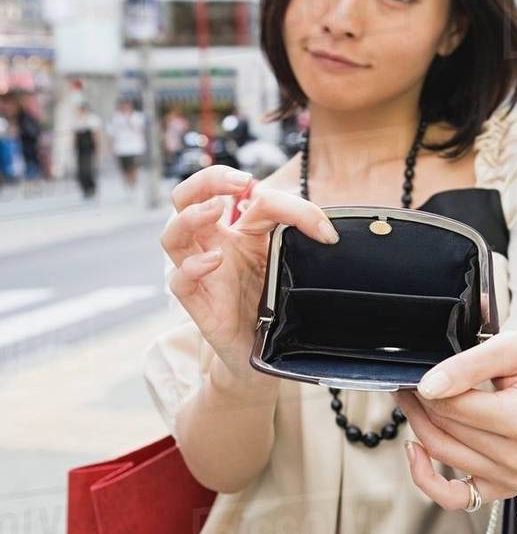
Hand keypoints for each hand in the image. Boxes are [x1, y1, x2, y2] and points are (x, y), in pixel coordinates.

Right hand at [162, 165, 339, 380]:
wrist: (269, 353)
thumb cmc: (275, 303)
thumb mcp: (291, 262)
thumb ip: (303, 242)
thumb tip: (327, 232)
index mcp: (235, 232)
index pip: (242, 197)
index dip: (274, 195)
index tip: (314, 221)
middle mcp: (212, 247)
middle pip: (184, 199)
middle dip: (205, 180)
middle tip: (237, 183)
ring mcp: (201, 274)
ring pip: (172, 236)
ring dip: (191, 216)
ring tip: (216, 210)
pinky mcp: (198, 304)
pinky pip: (178, 281)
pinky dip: (193, 266)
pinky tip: (215, 262)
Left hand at [394, 330, 516, 511]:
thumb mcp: (516, 348)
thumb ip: (470, 365)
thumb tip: (429, 387)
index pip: (452, 406)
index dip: (426, 386)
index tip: (415, 371)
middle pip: (444, 428)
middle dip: (421, 402)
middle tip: (410, 380)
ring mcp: (511, 478)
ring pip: (442, 453)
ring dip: (419, 426)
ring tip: (413, 400)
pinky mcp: (503, 488)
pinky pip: (454, 497)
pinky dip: (427, 478)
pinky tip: (416, 450)